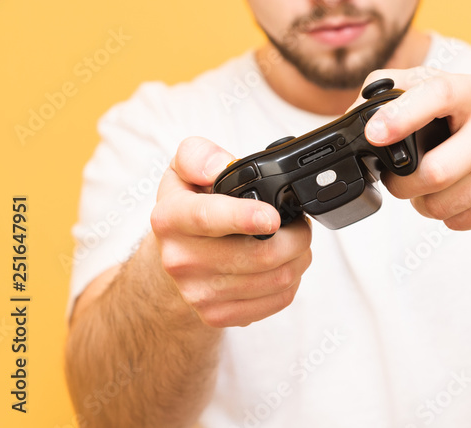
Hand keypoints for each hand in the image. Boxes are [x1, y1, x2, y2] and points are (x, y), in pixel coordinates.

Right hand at [150, 136, 312, 327]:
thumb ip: (198, 155)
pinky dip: (291, 281)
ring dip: (299, 258)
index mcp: (171, 218)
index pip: (208, 219)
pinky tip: (282, 265)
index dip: (244, 218)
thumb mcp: (183, 169)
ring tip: (293, 242)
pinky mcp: (217, 316)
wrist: (173, 257)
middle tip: (298, 224)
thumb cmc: (189, 207)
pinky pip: (276, 301)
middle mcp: (180, 260)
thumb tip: (221, 166)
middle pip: (259, 255)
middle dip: (296, 236)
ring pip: (276, 279)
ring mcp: (198, 293)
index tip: (273, 217)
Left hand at [360, 68, 470, 230]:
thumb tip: (355, 111)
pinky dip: (448, 215)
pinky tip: (458, 197)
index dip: (402, 115)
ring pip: (442, 204)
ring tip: (433, 187)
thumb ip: (401, 90)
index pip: (439, 94)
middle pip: (434, 172)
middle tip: (399, 179)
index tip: (374, 133)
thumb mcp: (452, 93)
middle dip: (403, 184)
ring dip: (424, 203)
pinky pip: (459, 221)